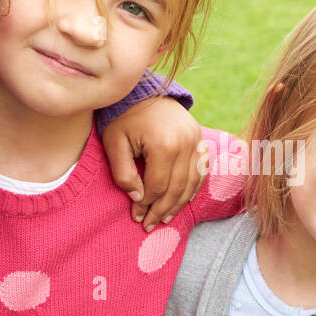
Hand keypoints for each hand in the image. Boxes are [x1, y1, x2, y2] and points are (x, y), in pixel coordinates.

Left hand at [101, 97, 204, 230]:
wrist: (143, 91)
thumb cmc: (123, 118)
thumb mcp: (114, 144)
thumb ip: (123, 173)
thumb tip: (138, 199)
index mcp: (164, 144)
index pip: (157, 186)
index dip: (146, 205)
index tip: (136, 216)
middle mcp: (186, 143)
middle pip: (176, 188)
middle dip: (162, 210)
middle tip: (149, 224)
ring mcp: (197, 140)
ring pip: (191, 182)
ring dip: (178, 203)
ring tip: (164, 217)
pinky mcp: (201, 139)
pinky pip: (202, 170)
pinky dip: (193, 188)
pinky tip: (183, 200)